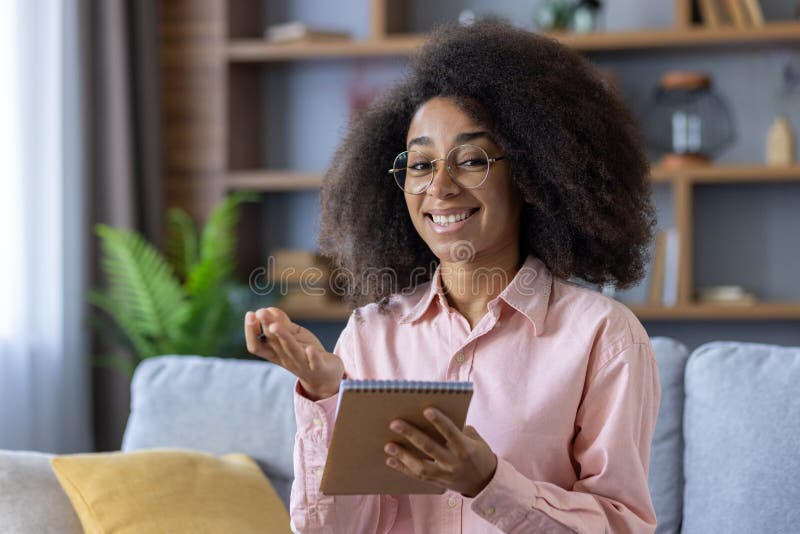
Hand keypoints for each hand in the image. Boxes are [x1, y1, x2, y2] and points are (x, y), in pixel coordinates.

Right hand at [244, 307, 344, 399]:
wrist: (324, 378)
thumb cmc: (305, 353)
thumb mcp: (293, 336)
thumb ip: (283, 324)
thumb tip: (269, 309)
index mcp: (276, 353)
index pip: (257, 345)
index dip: (251, 331)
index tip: (250, 314)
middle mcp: (286, 358)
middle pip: (273, 343)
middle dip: (266, 326)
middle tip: (260, 312)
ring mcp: (303, 363)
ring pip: (291, 350)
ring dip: (283, 338)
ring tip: (275, 326)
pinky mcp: (319, 367)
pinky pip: (315, 363)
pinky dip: (312, 356)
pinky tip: (311, 349)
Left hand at [383, 407, 497, 497]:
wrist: (485, 483)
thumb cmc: (479, 454)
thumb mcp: (475, 439)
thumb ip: (458, 429)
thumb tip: (434, 417)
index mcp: (466, 449)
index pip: (451, 433)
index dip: (439, 421)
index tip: (426, 410)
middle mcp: (454, 463)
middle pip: (430, 448)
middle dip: (411, 435)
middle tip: (395, 423)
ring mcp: (445, 475)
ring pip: (421, 466)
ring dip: (403, 455)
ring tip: (389, 445)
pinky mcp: (437, 483)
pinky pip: (418, 477)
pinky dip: (403, 468)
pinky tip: (390, 460)